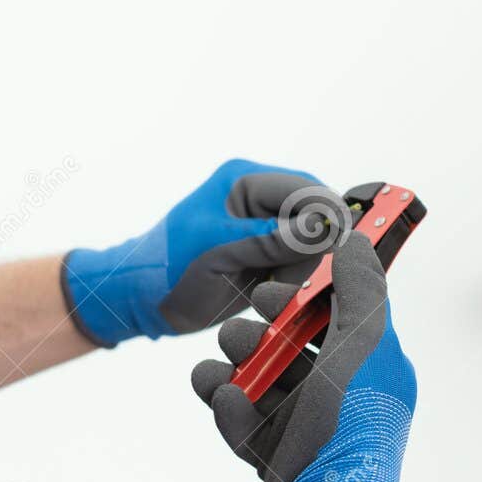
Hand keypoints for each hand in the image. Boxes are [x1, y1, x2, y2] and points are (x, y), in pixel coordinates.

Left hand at [61, 159, 347, 346]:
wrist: (141, 301)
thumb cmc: (167, 271)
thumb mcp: (218, 253)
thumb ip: (271, 239)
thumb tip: (325, 227)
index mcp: (244, 180)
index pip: (306, 188)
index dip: (329, 215)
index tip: (340, 249)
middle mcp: (258, 198)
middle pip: (315, 214)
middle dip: (313, 247)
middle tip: (293, 274)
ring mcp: (264, 227)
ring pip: (312, 243)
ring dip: (302, 268)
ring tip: (271, 286)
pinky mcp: (266, 255)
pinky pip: (299, 263)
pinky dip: (294, 279)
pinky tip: (270, 290)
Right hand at [191, 232, 415, 481]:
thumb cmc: (354, 417)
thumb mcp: (364, 340)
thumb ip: (361, 288)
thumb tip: (357, 241)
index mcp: (368, 367)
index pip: (331, 320)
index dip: (296, 303)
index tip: (268, 296)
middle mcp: (339, 395)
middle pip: (288, 352)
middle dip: (256, 338)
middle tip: (238, 334)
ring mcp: (306, 428)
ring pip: (260, 384)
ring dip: (235, 370)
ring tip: (221, 369)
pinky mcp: (276, 456)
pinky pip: (244, 423)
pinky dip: (230, 409)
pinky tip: (222, 398)